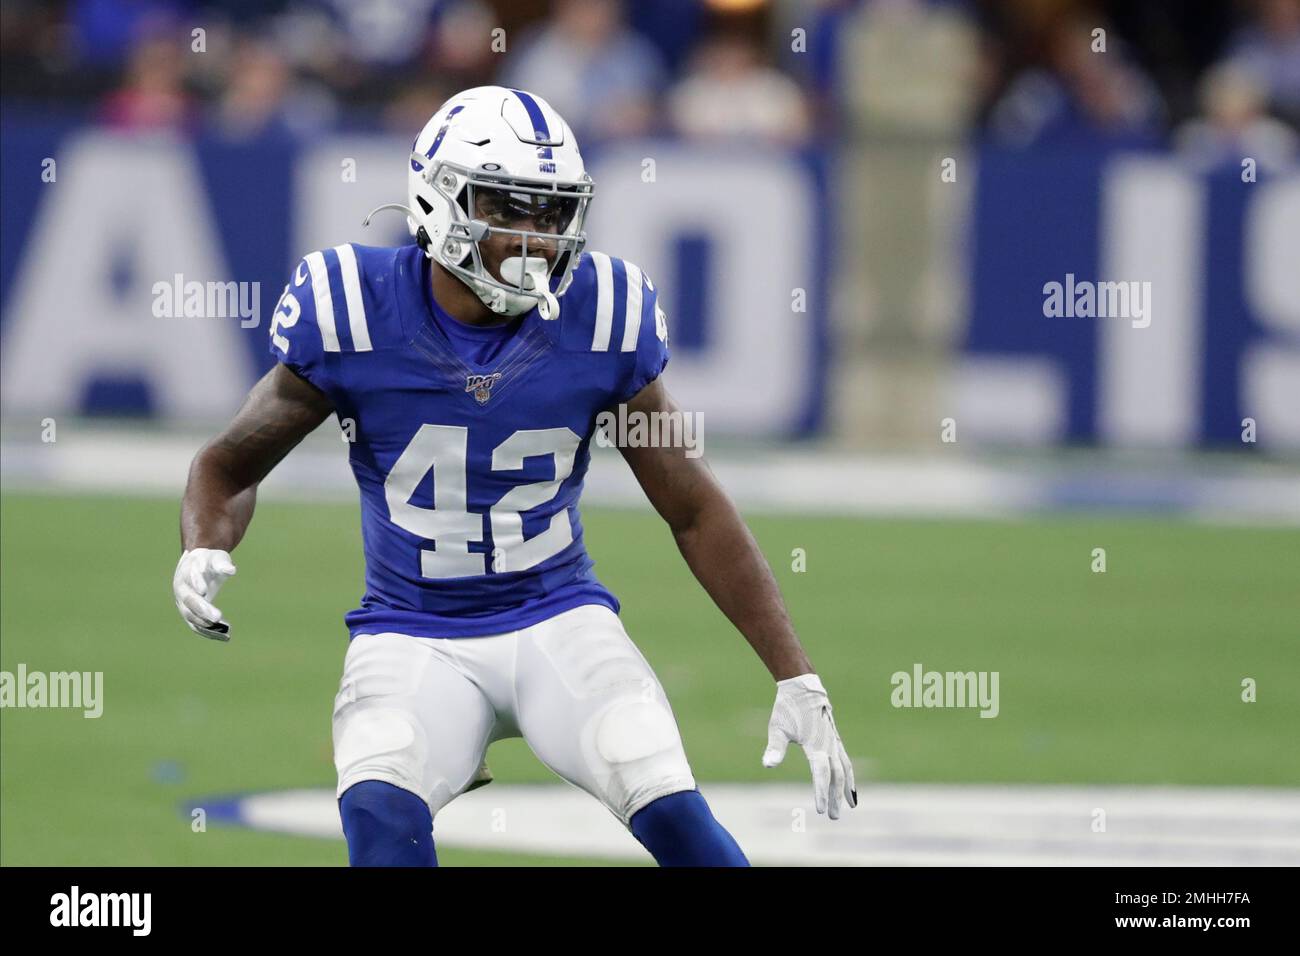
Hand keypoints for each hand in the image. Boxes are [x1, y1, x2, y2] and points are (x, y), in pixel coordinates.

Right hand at [173, 548, 236, 640]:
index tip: (204, 591)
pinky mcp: (189, 613)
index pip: (190, 579)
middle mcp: (182, 590)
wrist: (195, 566)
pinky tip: (225, 637)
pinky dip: (209, 632)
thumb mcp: (217, 558)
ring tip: (225, 630)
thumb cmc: (209, 561)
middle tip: (217, 617)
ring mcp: (183, 603)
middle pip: (189, 601)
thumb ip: (222, 564)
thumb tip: (231, 570)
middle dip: (202, 609)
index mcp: (188, 573)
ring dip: (206, 625)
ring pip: (191, 617)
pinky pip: (196, 626)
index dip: (197, 584)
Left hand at [762, 673, 856, 818]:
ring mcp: (834, 742)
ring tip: (851, 806)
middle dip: (835, 797)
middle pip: (835, 775)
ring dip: (846, 788)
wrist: (802, 689)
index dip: (820, 791)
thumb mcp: (777, 728)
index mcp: (815, 744)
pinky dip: (849, 775)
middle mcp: (829, 744)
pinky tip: (849, 786)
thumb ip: (774, 748)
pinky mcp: (835, 740)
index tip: (819, 809)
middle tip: (833, 816)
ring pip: (844, 768)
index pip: (821, 772)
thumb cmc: (787, 709)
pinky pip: (845, 760)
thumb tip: (768, 766)